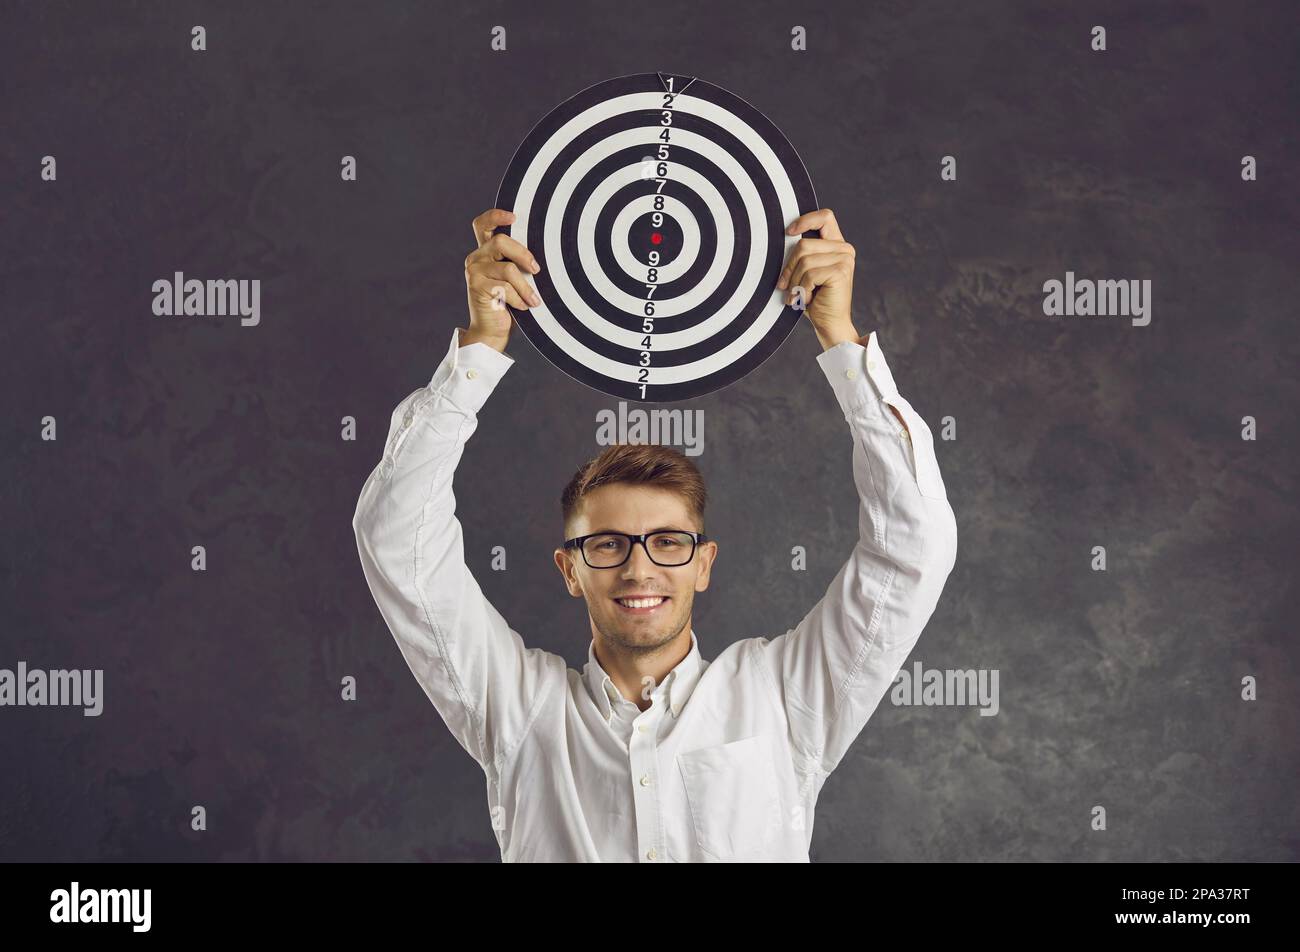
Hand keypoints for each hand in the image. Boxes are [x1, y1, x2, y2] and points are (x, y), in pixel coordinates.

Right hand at [463, 208, 541, 348]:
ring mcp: (473, 271)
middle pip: (500, 242)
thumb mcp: (515, 279)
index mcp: (485, 252)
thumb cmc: (509, 303)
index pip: (482, 224)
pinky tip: (523, 307)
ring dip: (526, 286)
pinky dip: (519, 298)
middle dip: (523, 254)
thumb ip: (519, 262)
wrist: (492, 330)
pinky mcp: (475, 286)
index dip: (496, 216)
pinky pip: (504, 287)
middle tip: (536, 270)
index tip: (514, 217)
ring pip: (507, 269)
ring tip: (535, 300)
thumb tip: (545, 252)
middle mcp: (476, 258)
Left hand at [776, 208, 859, 347]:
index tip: (789, 233)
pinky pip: (809, 274)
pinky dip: (802, 289)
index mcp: (837, 245)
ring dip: (794, 282)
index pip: (824, 217)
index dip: (805, 220)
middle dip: (789, 268)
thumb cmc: (814, 299)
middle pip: (804, 244)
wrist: (829, 324)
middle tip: (786, 286)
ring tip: (797, 295)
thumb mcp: (806, 272)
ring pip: (804, 260)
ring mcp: (845, 259)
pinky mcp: (841, 272)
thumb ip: (802, 254)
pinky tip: (807, 299)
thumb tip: (783, 239)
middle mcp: (844, 249)